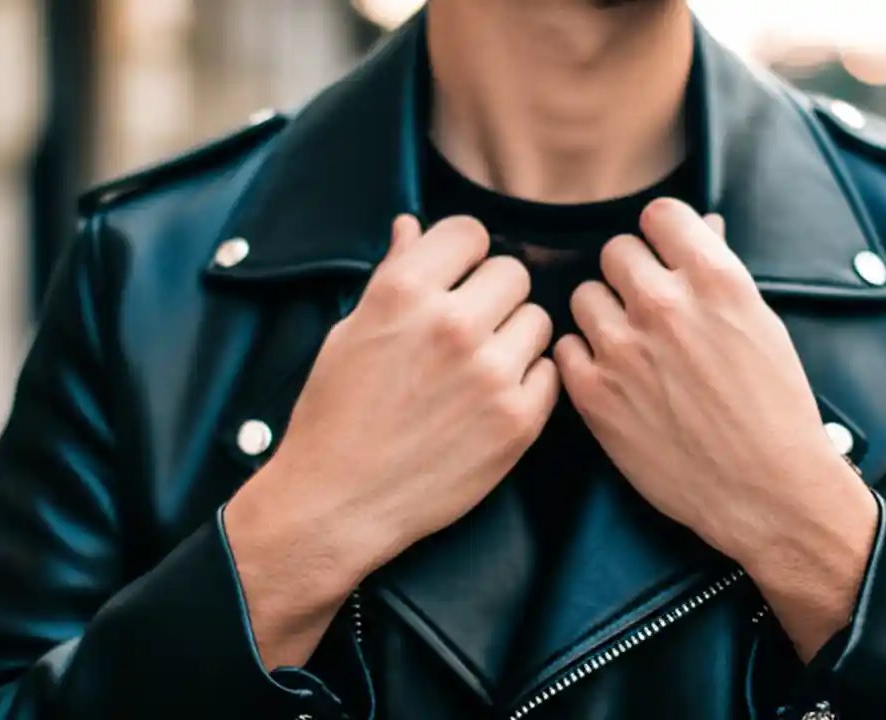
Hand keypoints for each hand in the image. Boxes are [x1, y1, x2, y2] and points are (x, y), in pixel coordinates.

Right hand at [225, 215, 558, 668]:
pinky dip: (528, 382)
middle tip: (470, 328)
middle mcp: (452, 323)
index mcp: (404, 291)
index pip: (470, 233)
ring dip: (516, 337)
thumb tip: (412, 226)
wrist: (339, 501)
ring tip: (481, 366)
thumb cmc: (337, 415)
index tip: (457, 278)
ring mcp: (491, 372)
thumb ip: (393, 275)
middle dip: (494, 295)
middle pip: (513, 272)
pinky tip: (494, 399)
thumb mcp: (350, 332)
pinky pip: (549, 372)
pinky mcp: (519, 419)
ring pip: (538, 320)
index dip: (464, 255)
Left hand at [554, 198, 876, 659]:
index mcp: (714, 280)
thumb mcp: (762, 326)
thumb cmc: (773, 411)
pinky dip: (583, 358)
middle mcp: (664, 306)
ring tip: (630, 345)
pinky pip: (566, 347)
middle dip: (629, 275)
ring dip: (603, 314)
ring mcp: (623, 349)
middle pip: (614, 252)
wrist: (765, 489)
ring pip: (584, 296)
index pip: (659, 214)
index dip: (660, 234)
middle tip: (645, 306)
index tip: (662, 253)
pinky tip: (612, 375)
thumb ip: (720, 273)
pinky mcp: (594, 393)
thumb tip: (701, 229)